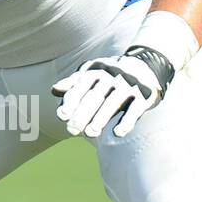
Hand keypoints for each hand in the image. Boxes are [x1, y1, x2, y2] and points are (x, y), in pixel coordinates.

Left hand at [51, 45, 174, 139]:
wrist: (147, 67)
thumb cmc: (111, 76)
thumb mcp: (92, 75)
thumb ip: (74, 83)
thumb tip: (54, 90)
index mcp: (97, 71)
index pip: (81, 86)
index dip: (71, 101)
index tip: (62, 116)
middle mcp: (112, 76)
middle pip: (95, 96)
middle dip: (82, 114)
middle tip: (71, 130)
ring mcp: (129, 85)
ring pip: (112, 103)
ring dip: (101, 119)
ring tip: (90, 133)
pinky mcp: (145, 95)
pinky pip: (135, 109)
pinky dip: (127, 121)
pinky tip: (117, 133)